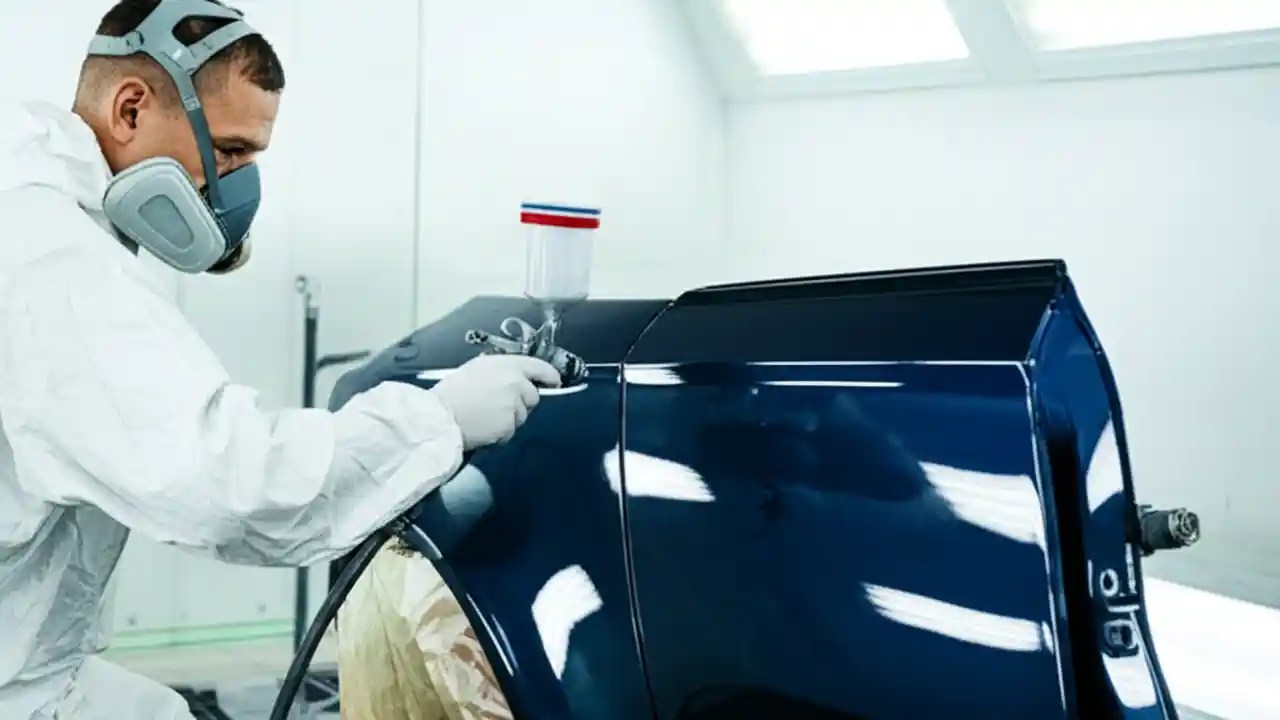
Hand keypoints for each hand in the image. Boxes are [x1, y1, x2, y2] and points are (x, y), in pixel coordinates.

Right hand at [429, 355, 561, 450]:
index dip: (550, 376)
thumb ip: (500, 371)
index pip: (539, 367)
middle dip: (521, 403)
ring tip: (485, 418)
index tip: (554, 383)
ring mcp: (514, 405)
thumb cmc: (451, 392)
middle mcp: (515, 382)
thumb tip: (515, 377)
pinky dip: (500, 434)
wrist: (440, 416)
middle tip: (499, 407)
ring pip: (522, 416)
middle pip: (533, 396)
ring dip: (509, 419)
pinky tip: (484, 429)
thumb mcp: (476, 369)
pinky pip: (510, 431)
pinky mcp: (510, 425)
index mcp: (506, 364)